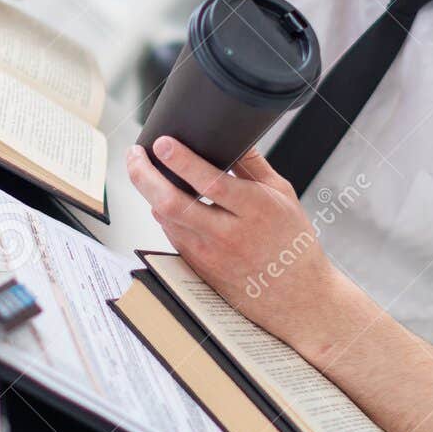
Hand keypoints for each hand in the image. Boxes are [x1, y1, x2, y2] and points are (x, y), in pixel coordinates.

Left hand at [125, 136, 345, 347]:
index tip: (162, 143)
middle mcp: (229, 235)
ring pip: (165, 219)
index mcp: (255, 210)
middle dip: (145, 175)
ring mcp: (211, 255)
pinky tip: (162, 199)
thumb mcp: (283, 195)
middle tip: (134, 154)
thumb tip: (232, 134)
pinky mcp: (199, 267)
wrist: (297, 297)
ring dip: (148, 192)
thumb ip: (253, 164)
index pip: (210, 182)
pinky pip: (171, 234)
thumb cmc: (292, 243)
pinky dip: (163, 213)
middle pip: (173, 203)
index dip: (181, 160)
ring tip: (143, 170)